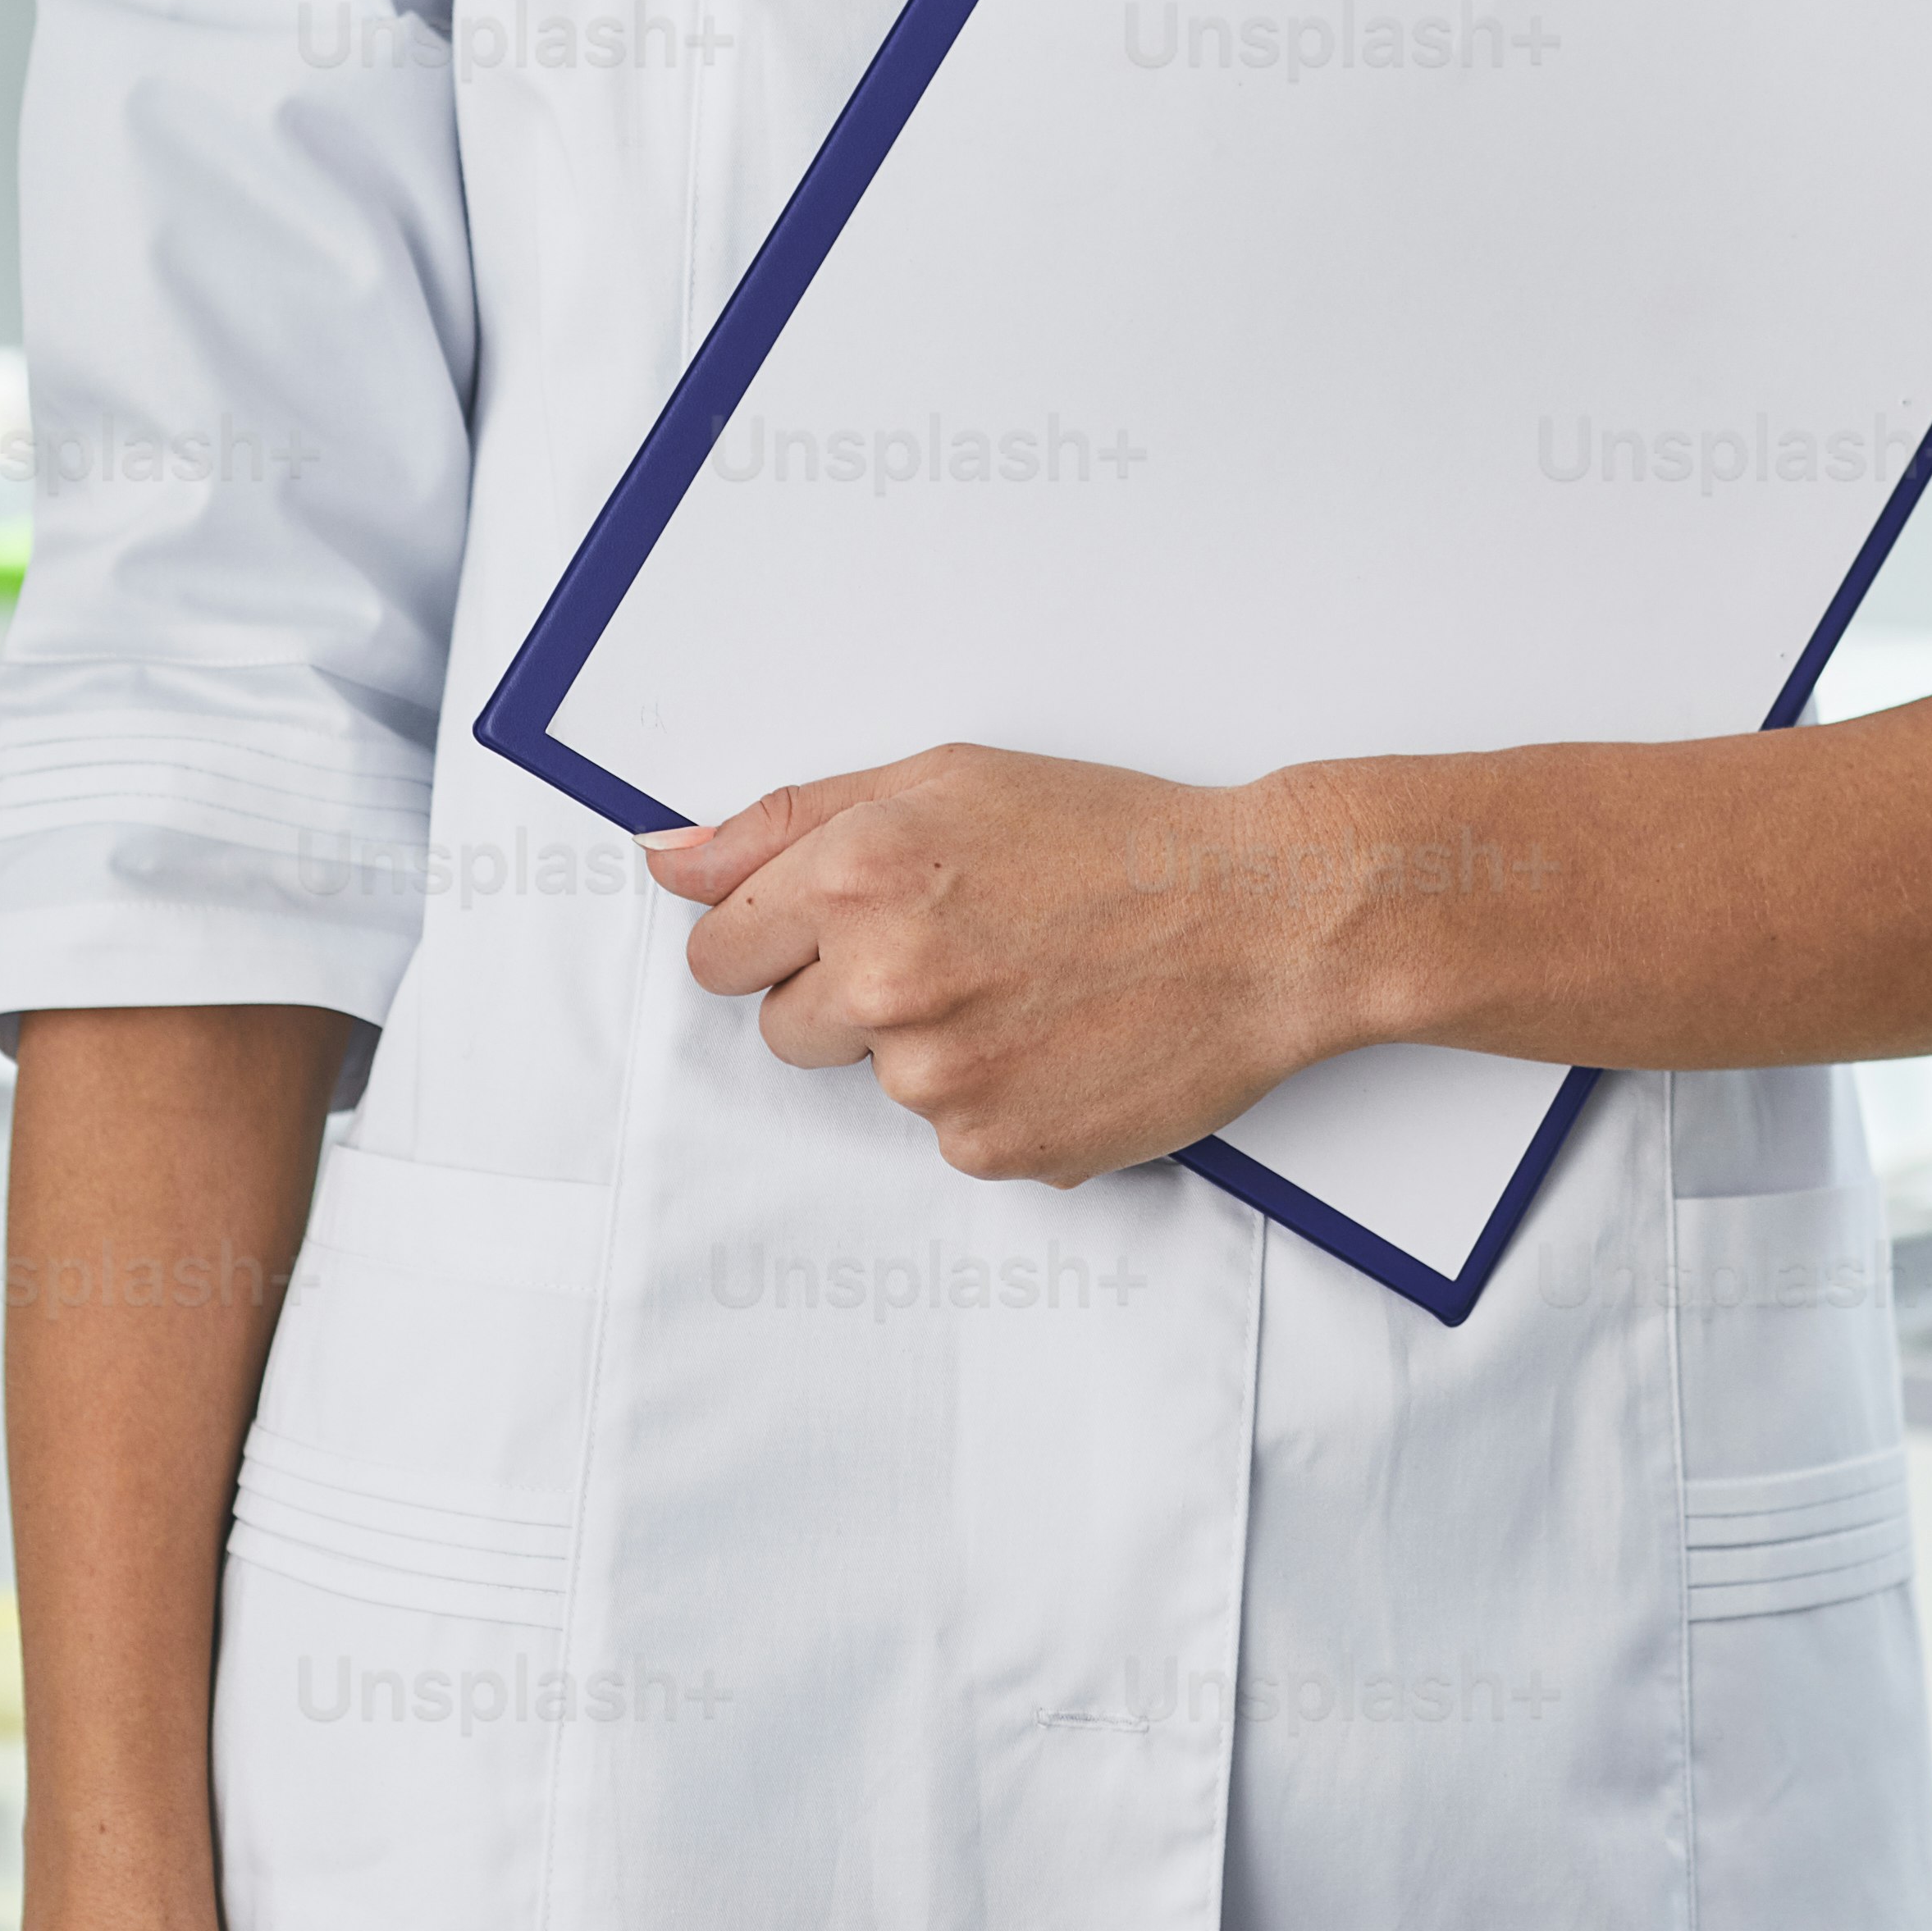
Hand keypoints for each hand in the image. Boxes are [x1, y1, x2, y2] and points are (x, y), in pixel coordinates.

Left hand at [642, 746, 1365, 1186]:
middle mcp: (885, 982)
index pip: (718, 952)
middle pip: (784, 1029)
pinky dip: (996, 1097)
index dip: (772, 939)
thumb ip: (785, 824)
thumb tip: (667, 862)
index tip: (826, 932)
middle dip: (848, 994)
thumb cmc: (1118, 839)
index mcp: (858, 876)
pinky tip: (1061, 1040)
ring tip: (1029, 986)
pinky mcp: (994, 1148)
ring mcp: (938, 1078)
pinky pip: (950, 1135)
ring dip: (931, 1046)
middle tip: (960, 948)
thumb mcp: (944, 782)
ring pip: (875, 1082)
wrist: (1264, 921)